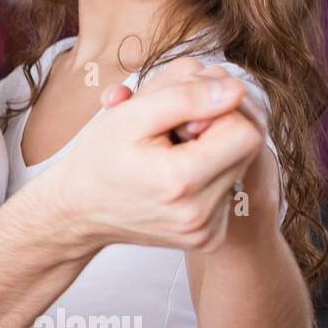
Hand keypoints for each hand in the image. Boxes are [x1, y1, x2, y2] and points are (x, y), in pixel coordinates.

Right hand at [53, 58, 263, 254]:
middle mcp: (199, 214)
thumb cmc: (99, 158)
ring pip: (241, 166)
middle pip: (248, 148)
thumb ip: (183, 96)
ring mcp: (207, 231)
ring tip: (173, 148)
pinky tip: (177, 171)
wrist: (79, 210)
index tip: (182, 114)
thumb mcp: (128, 116)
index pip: (245, 130)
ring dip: (213, 146)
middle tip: (177, 124)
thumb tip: (235, 89)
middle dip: (218, 124)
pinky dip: (209, 172)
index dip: (219, 109)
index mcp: (179, 182)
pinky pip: (228, 189)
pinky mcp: (210, 237)